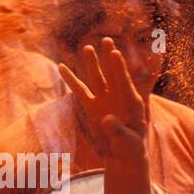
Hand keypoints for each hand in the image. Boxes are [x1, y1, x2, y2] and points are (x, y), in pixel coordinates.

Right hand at [58, 37, 146, 158]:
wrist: (123, 154)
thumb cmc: (131, 148)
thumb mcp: (129, 142)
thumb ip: (118, 131)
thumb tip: (106, 120)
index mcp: (132, 103)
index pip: (125, 82)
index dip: (120, 68)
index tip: (115, 53)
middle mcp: (118, 97)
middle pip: (113, 74)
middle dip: (110, 58)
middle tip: (107, 40)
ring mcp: (104, 99)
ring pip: (96, 78)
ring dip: (92, 64)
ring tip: (88, 48)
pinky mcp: (92, 106)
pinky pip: (79, 90)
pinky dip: (70, 79)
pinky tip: (62, 67)